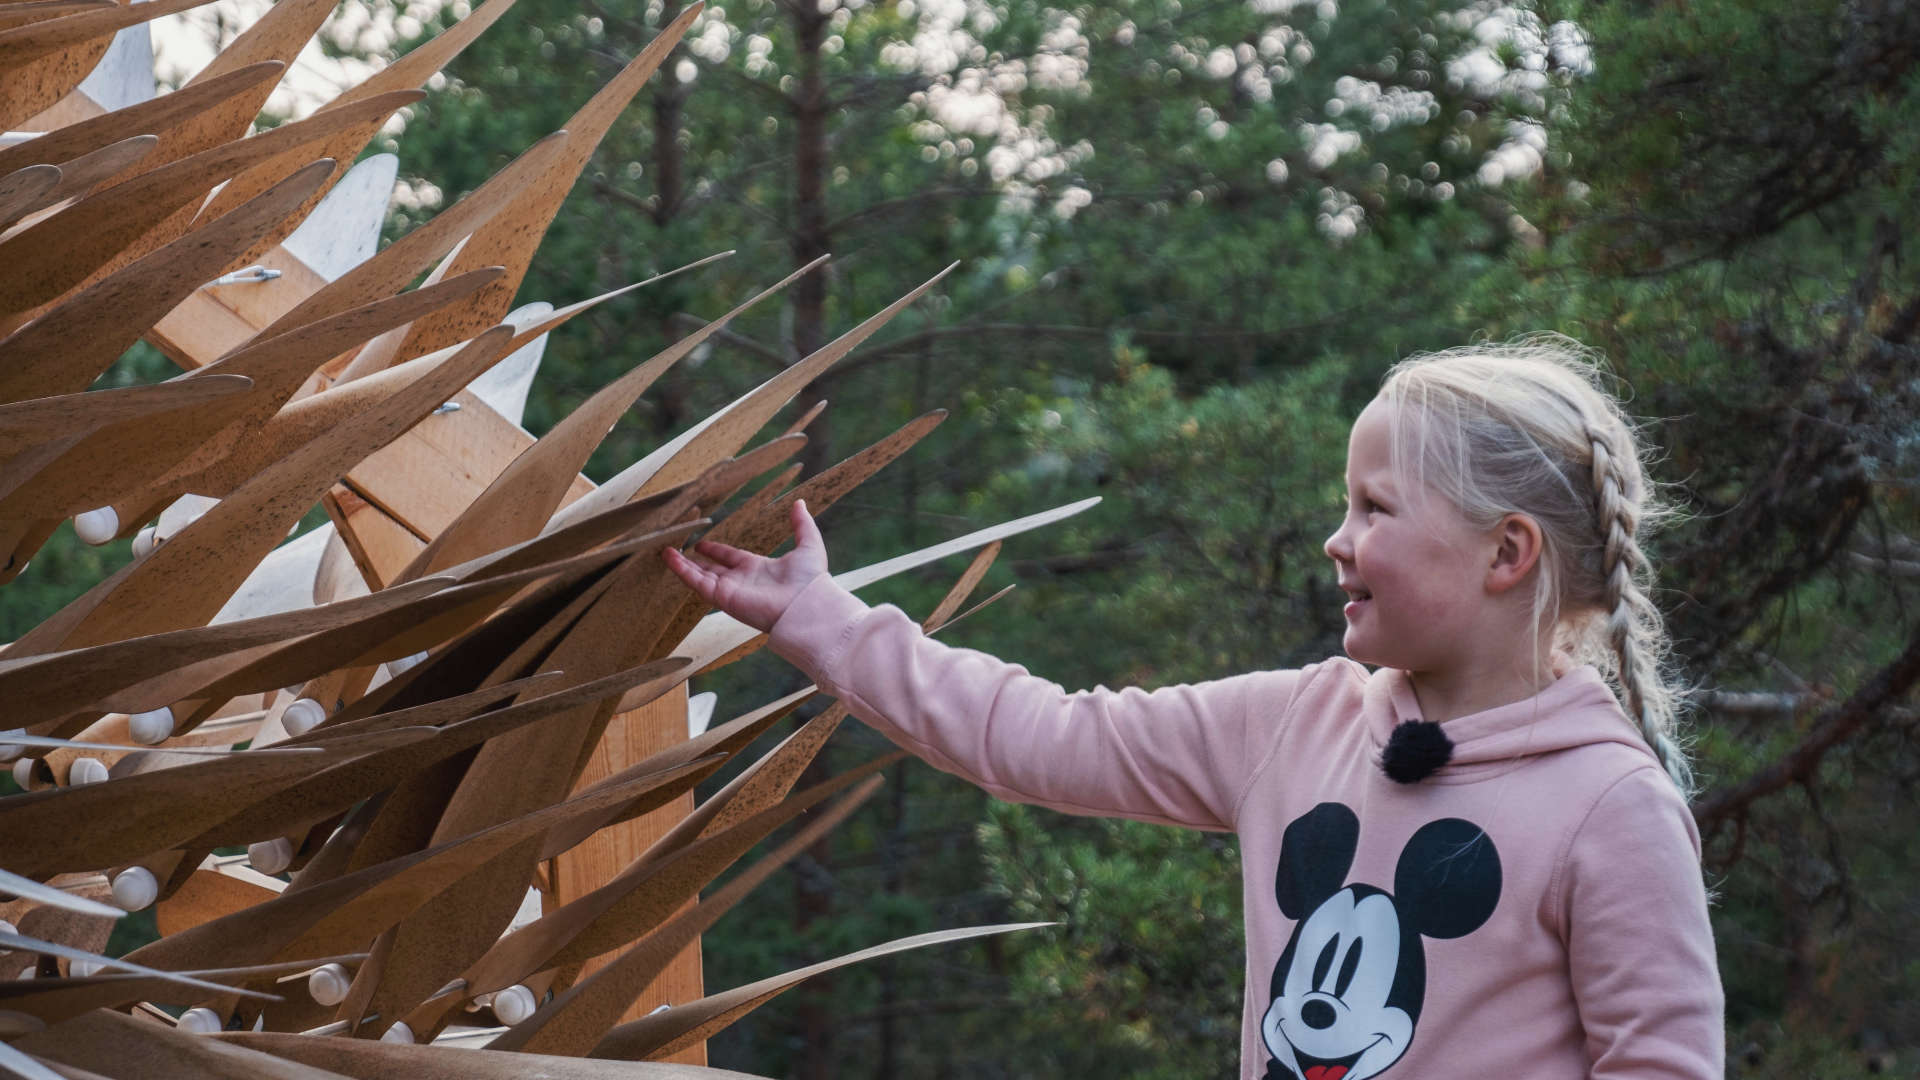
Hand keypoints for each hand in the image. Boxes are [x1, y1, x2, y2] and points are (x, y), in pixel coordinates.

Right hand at [663, 499, 829, 632]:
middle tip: (677, 549)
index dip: (716, 551)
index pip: (731, 559)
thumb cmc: (810, 580)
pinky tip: (670, 558)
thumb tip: (800, 503)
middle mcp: (741, 581)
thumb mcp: (808, 544)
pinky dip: (682, 572)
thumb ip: (802, 524)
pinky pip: (697, 583)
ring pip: (700, 576)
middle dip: (694, 561)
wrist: (807, 604)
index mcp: (758, 569)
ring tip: (665, 552)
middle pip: (711, 569)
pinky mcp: (723, 597)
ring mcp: (730, 590)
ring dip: (682, 565)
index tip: (703, 544)